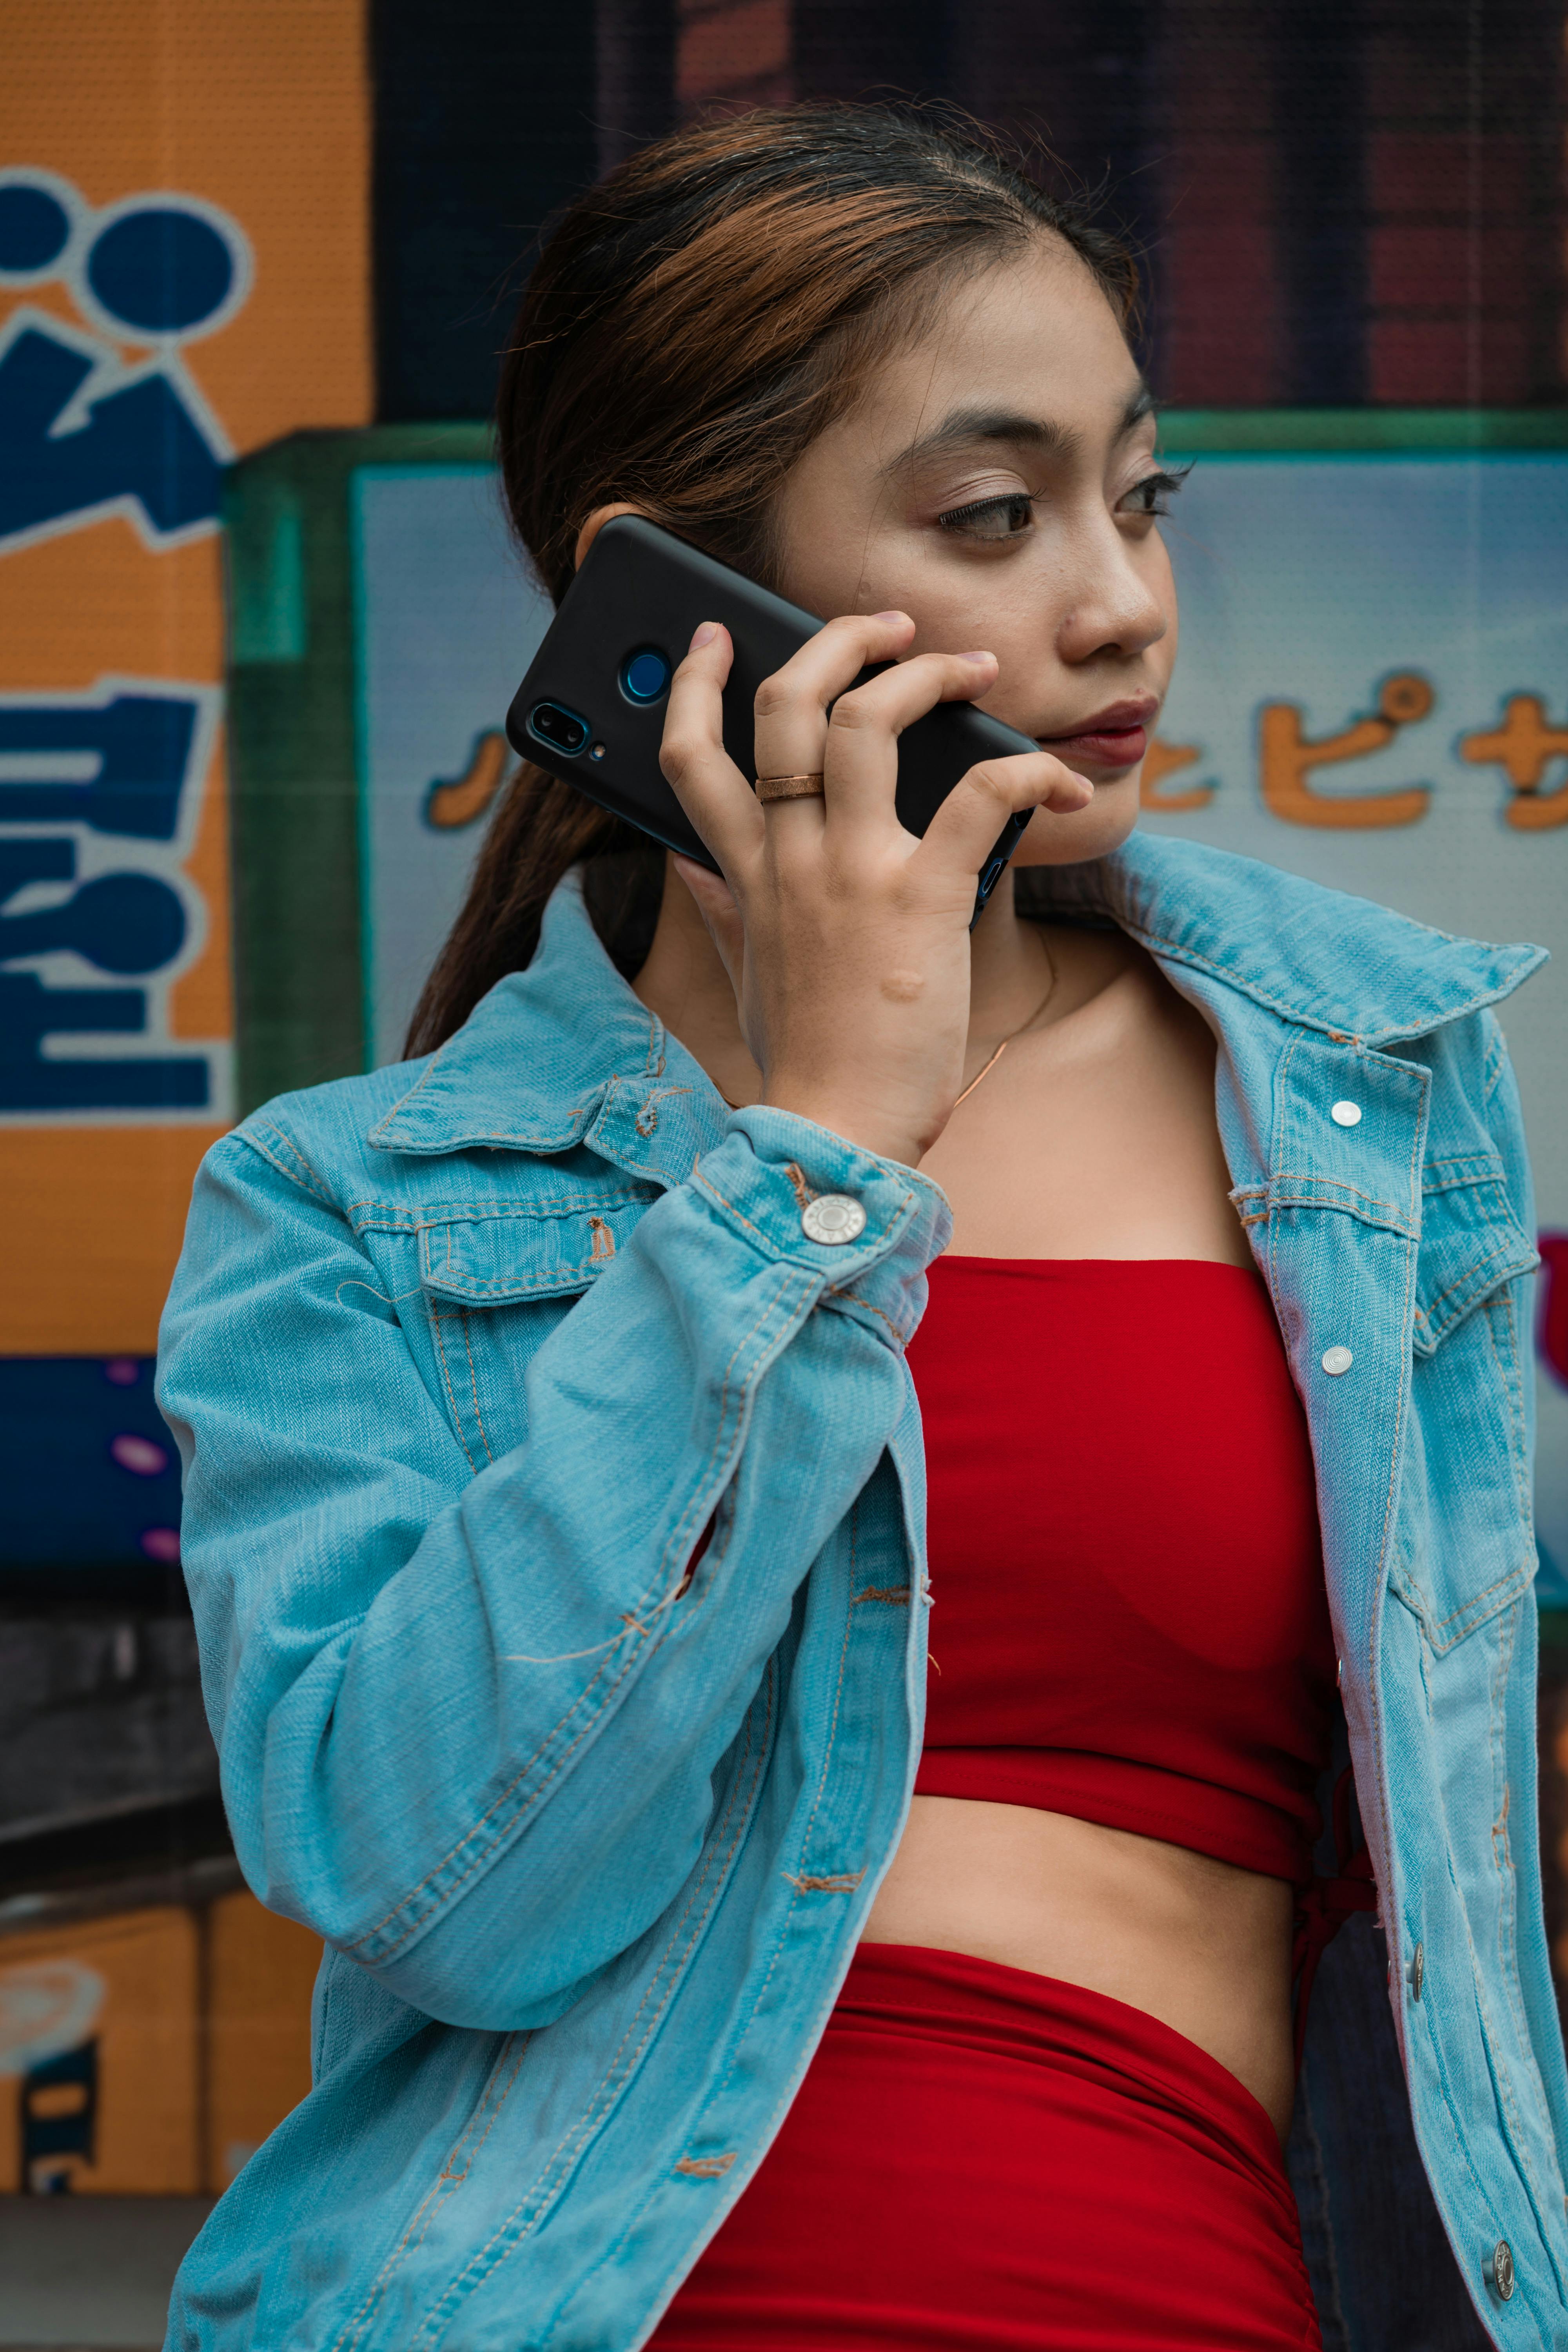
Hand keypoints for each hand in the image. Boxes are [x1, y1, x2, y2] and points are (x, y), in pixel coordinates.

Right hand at [657, 611, 1092, 1166]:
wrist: (836, 1132)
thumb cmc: (805, 1061)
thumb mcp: (744, 974)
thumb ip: (718, 908)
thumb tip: (690, 864)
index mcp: (747, 874)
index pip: (690, 753)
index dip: (696, 680)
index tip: (716, 635)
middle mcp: (793, 859)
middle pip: (787, 705)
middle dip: (835, 641)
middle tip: (886, 628)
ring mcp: (854, 873)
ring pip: (867, 720)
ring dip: (926, 674)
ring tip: (972, 669)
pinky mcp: (922, 899)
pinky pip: (980, 796)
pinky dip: (1030, 772)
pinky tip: (1063, 788)